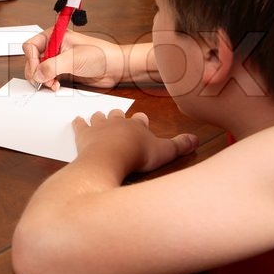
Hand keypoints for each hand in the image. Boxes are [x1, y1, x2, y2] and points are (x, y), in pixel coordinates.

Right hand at [23, 29, 124, 90]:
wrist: (116, 67)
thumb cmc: (101, 55)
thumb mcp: (74, 59)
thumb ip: (52, 66)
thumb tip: (37, 74)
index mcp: (54, 36)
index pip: (31, 46)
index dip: (31, 59)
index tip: (38, 71)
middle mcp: (54, 47)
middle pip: (33, 60)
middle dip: (36, 72)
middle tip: (44, 81)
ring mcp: (58, 60)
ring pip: (39, 71)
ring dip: (42, 80)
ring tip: (52, 84)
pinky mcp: (62, 71)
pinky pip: (48, 78)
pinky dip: (49, 84)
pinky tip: (56, 86)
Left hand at [72, 109, 197, 173]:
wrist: (110, 158)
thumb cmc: (138, 155)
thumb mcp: (165, 152)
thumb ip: (180, 145)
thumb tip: (196, 139)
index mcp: (136, 126)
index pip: (140, 119)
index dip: (141, 120)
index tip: (141, 120)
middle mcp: (117, 122)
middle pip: (118, 115)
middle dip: (119, 117)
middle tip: (119, 118)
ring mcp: (99, 127)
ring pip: (99, 117)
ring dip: (100, 118)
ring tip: (99, 117)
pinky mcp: (83, 134)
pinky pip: (80, 125)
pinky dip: (79, 123)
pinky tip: (77, 121)